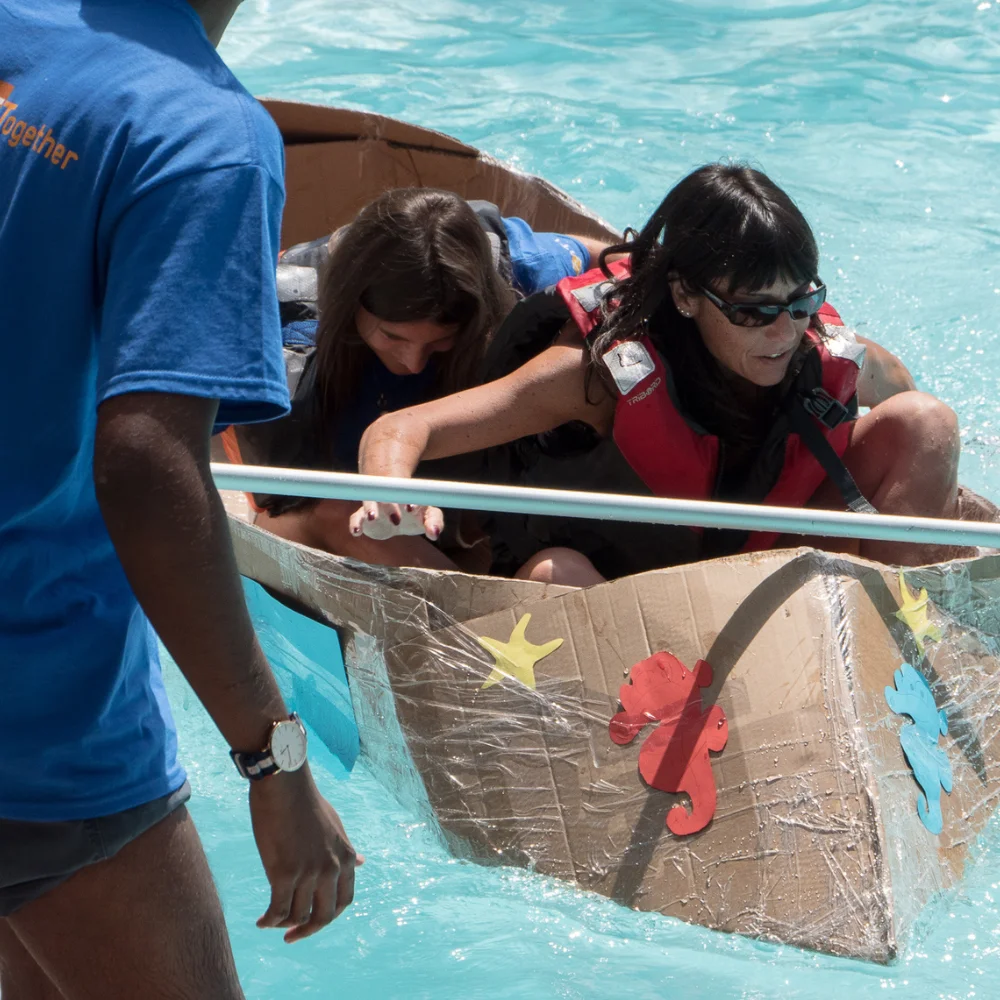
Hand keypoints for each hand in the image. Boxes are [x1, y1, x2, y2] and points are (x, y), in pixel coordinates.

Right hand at [250, 765, 362, 942]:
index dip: (329, 916)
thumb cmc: (306, 802)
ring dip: (283, 924)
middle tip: (290, 935)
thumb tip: (361, 862)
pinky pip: (278, 910)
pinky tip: (261, 921)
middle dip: (307, 930)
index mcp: (345, 858)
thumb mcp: (336, 826)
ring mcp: (309, 873)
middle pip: (324, 916)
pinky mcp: (284, 873)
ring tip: (270, 922)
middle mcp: (331, 869)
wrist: (285, 786)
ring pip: (298, 915)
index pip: (344, 901)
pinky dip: (269, 920)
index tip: (314, 920)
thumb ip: (346, 849)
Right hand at [348, 500, 444, 540]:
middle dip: (390, 506)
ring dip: (370, 509)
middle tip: (396, 519)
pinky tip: (357, 532)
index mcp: (408, 494)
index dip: (411, 502)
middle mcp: (390, 497)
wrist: (397, 512)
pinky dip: (355, 524)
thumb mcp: (429, 516)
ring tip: (372, 518)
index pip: (410, 494)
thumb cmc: (417, 513)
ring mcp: (376, 505)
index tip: (411, 509)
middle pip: (388, 497)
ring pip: (369, 504)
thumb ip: (435, 522)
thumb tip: (434, 534)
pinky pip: (357, 518)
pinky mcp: (364, 516)